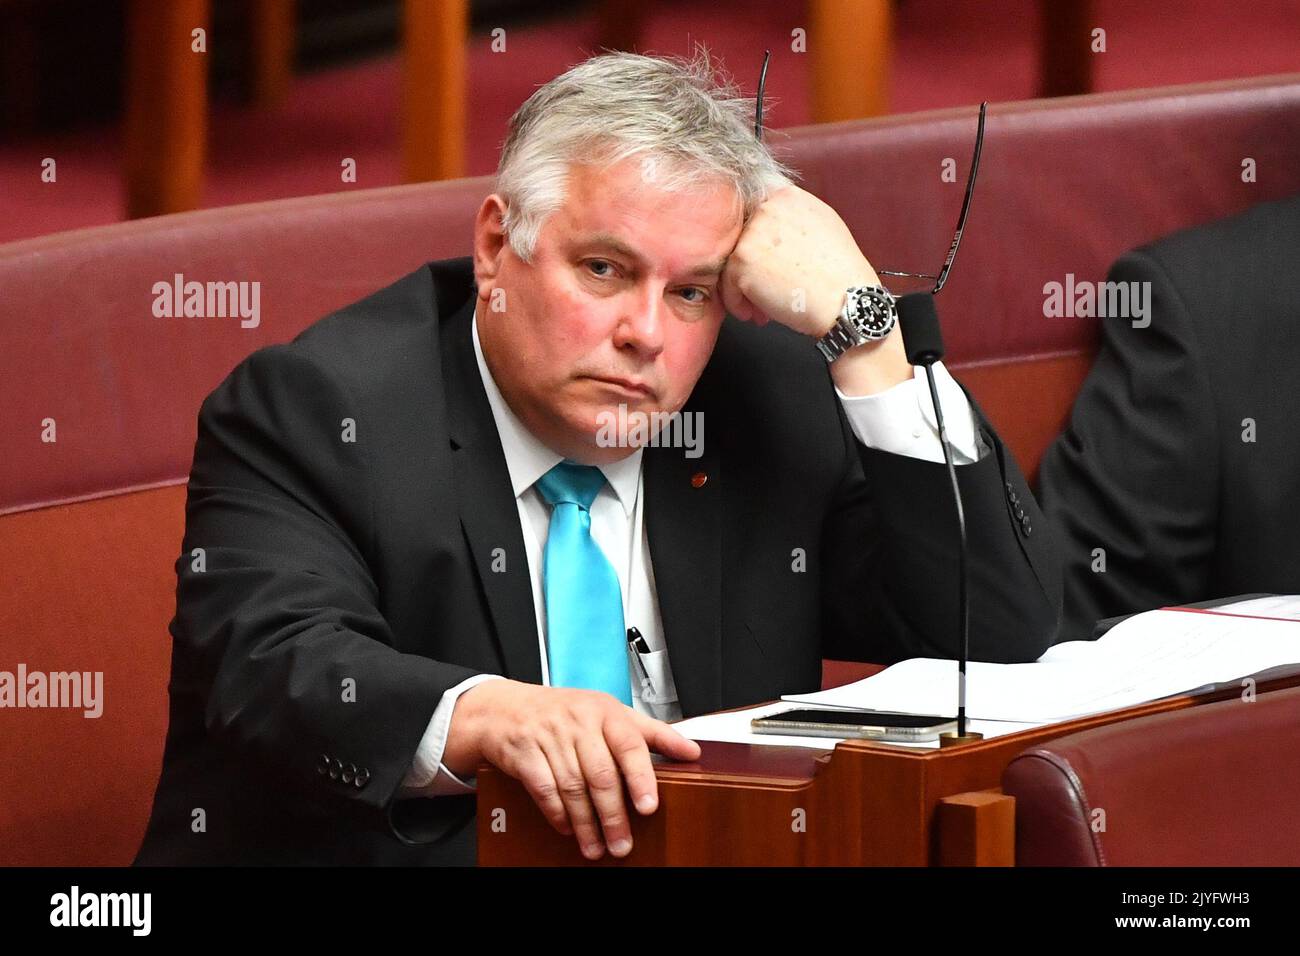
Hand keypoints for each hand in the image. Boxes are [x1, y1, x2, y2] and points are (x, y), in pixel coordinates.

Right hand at [443, 679, 700, 859]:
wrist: (504, 708)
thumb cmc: (566, 712)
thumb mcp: (610, 712)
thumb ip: (652, 733)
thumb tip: (692, 751)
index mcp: (605, 711)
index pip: (629, 744)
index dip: (641, 777)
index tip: (649, 807)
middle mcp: (578, 721)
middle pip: (601, 774)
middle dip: (613, 816)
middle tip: (622, 845)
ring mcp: (549, 736)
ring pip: (573, 787)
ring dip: (586, 824)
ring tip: (597, 848)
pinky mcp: (524, 752)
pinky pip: (544, 789)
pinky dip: (558, 814)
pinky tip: (568, 829)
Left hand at [719, 184, 879, 335]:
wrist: (847, 299)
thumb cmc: (839, 272)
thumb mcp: (823, 225)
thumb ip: (793, 218)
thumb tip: (770, 223)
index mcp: (787, 197)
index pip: (756, 216)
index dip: (759, 245)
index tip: (766, 266)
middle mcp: (768, 208)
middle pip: (743, 242)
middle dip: (753, 270)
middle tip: (768, 292)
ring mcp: (752, 234)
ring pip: (733, 265)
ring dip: (745, 289)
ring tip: (763, 308)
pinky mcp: (742, 261)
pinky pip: (728, 285)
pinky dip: (738, 303)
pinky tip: (757, 314)